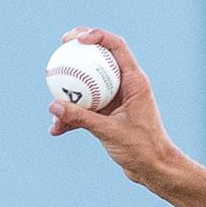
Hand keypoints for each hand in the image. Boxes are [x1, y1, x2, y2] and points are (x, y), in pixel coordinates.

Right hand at [48, 27, 180, 186]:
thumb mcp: (110, 132)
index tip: (76, 39)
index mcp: (135, 82)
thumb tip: (53, 106)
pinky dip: (73, 116)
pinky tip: (56, 127)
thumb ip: (81, 118)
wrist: (155, 170)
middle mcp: (126, 86)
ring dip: (72, 86)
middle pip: (101, 57)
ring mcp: (118, 100)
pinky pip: (87, 109)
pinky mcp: (110, 116)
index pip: (117, 47)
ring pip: (90, 84)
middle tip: (61, 46)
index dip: (97, 35)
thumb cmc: (142, 149)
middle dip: (80, 50)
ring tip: (51, 87)